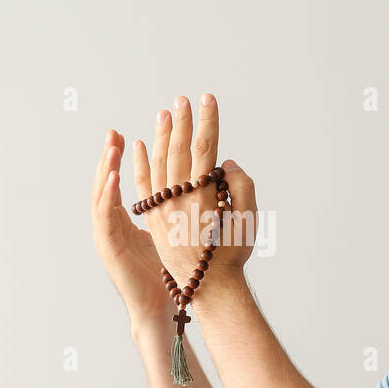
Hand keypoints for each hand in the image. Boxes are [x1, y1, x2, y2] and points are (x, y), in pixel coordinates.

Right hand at [91, 128, 172, 322]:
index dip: (126, 158)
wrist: (158, 308)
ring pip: (102, 195)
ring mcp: (109, 235)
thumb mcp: (174, 232)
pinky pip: (105, 217)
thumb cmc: (168, 274)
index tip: (130, 135)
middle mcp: (116, 224)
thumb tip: (203, 180)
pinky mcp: (110, 247)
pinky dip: (107, 195)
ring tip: (113, 146)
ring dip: (107, 169)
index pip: (125, 182)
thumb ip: (183, 207)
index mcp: (130, 220)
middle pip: (109, 183)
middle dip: (111, 156)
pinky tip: (114, 175)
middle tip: (114, 132)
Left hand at [132, 94, 256, 290]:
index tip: (208, 99)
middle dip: (182, 122)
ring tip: (164, 113)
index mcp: (204, 199)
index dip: (207, 122)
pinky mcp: (152, 219)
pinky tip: (140, 144)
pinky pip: (143, 185)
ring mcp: (162, 210)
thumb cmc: (232, 256)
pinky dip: (140, 163)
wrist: (207, 288)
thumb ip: (242, 188)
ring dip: (162, 136)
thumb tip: (226, 163)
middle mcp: (179, 201)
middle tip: (182, 99)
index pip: (205, 149)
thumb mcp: (248, 222)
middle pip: (179, 151)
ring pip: (159, 164)